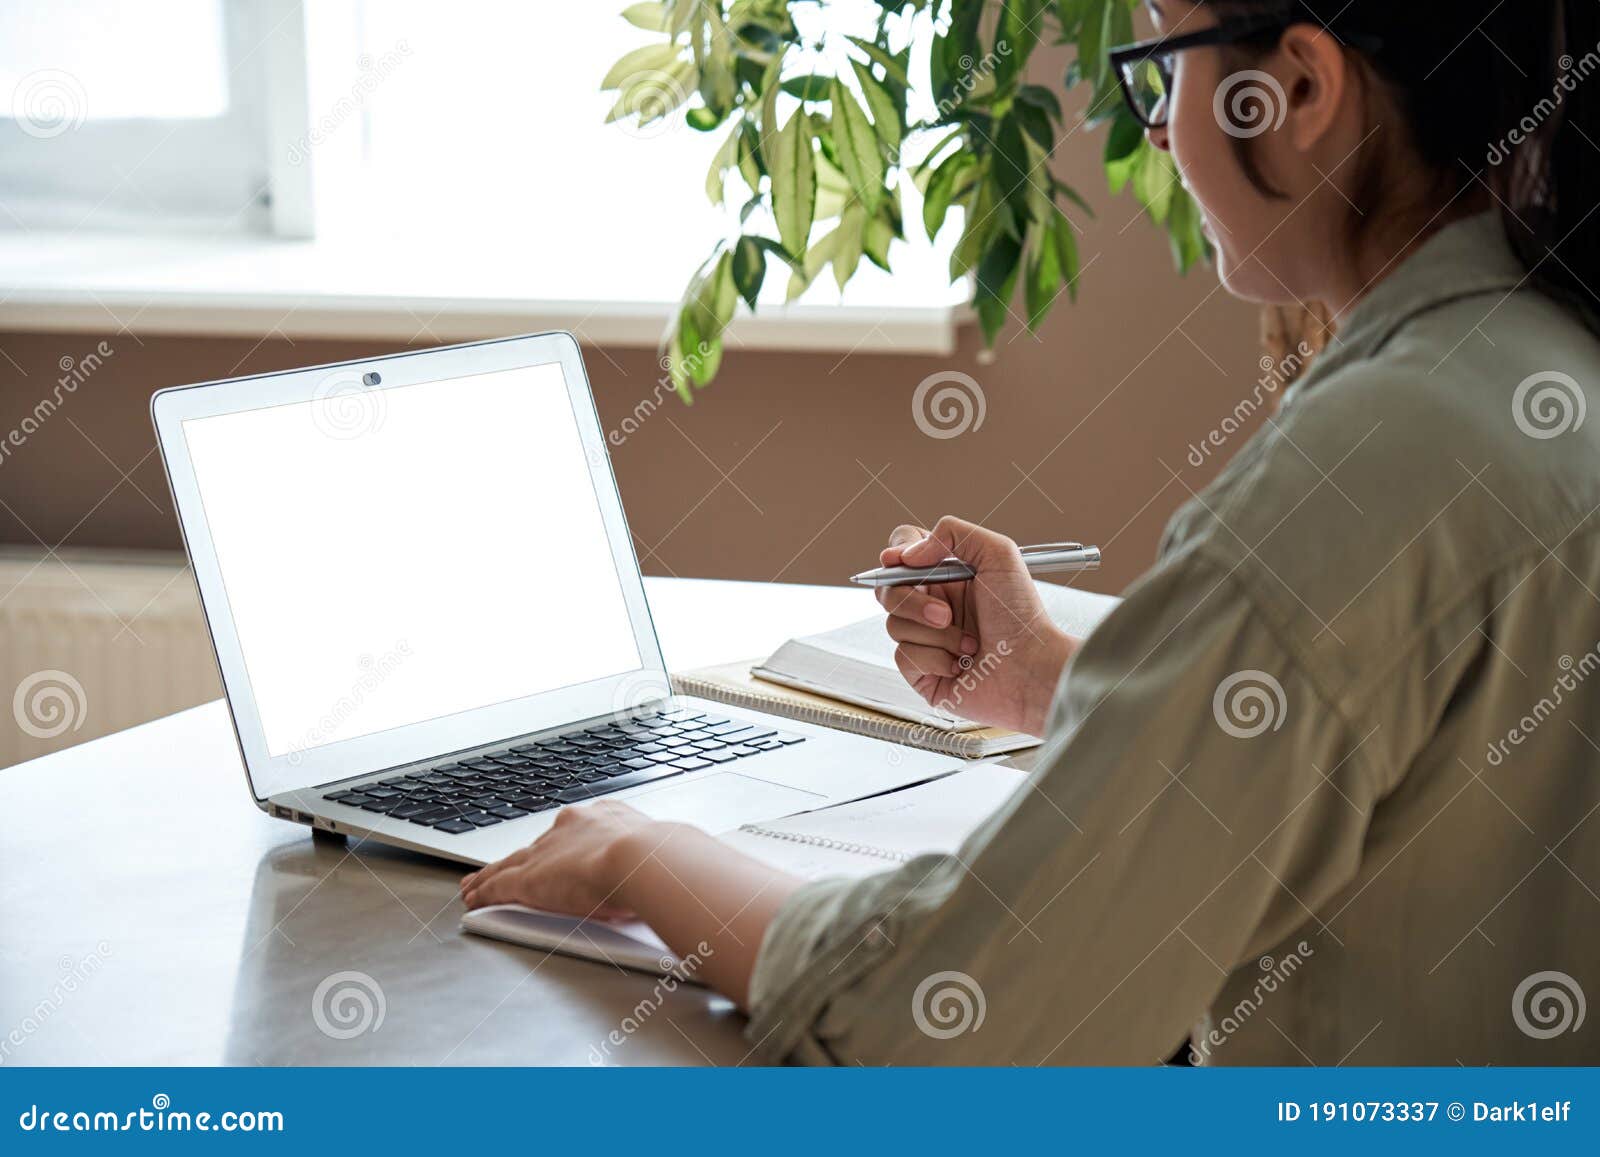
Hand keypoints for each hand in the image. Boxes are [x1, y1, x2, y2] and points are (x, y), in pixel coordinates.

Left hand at [459, 801, 666, 918]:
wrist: (644, 858)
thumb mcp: (657, 849)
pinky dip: (484, 892)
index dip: (560, 846)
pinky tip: (473, 899)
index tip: (558, 853)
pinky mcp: (529, 879)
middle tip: (503, 868)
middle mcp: (570, 827)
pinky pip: (499, 885)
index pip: (572, 832)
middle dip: (522, 858)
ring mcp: (547, 852)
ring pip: (510, 863)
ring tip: (474, 885)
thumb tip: (673, 865)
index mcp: (603, 817)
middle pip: (537, 845)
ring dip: (491, 875)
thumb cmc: (662, 857)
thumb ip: (651, 857)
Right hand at [878, 515, 1076, 734]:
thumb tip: (909, 554)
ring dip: (936, 635)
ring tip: (969, 642)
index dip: (895, 556)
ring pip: (895, 624)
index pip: (903, 556)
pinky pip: (903, 656)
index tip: (897, 560)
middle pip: (888, 590)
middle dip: (914, 602)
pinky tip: (960, 663)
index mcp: (948, 578)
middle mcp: (933, 607)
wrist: (1031, 668)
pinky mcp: (922, 672)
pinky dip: (934, 659)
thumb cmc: (1022, 616)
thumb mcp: (999, 554)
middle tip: (946, 613)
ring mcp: (926, 640)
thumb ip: (953, 532)